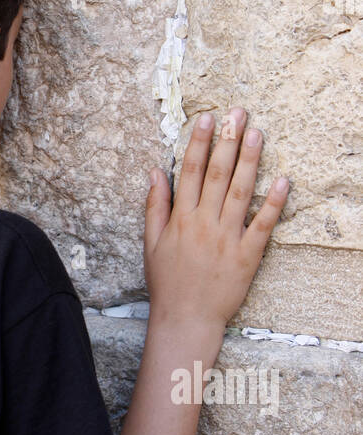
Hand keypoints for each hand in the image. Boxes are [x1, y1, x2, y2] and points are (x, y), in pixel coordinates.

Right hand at [144, 106, 289, 331]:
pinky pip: (263, 225)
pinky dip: (273, 203)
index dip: (199, 142)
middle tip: (238, 115)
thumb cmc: (167, 282)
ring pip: (240, 192)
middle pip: (217, 174)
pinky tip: (283, 181)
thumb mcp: (151, 243)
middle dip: (228, 141)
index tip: (207, 119)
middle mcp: (204, 223)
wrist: (186, 319)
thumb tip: (155, 171)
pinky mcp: (248, 256)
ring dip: (250, 161)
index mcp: (181, 218)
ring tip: (258, 134)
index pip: (190, 171)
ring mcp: (228, 238)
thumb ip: (155, 205)